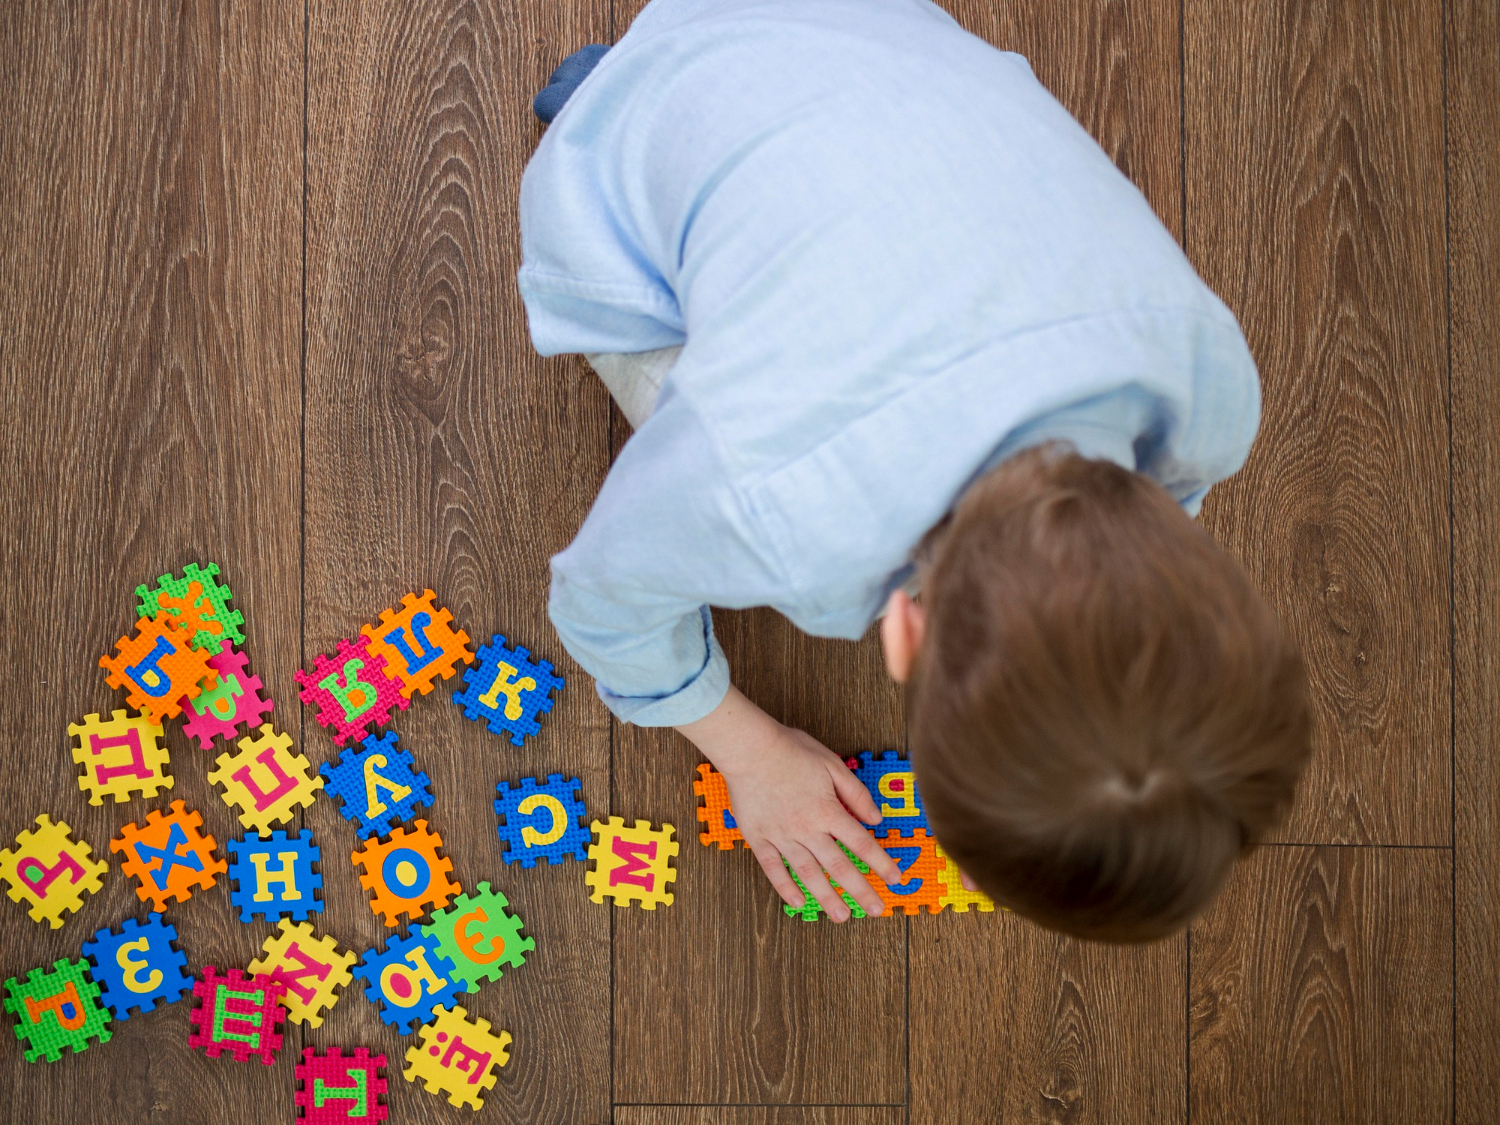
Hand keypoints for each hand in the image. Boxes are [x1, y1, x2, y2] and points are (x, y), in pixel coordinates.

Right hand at [677, 686, 903, 920]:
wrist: (749, 748)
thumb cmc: (790, 750)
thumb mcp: (832, 764)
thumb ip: (855, 793)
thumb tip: (876, 818)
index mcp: (827, 811)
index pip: (861, 844)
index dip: (880, 863)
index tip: (895, 880)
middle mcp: (807, 829)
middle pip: (839, 866)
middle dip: (860, 891)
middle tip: (876, 911)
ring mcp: (781, 836)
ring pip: (808, 873)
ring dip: (827, 897)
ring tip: (842, 917)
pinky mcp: (758, 837)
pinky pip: (773, 868)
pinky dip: (784, 887)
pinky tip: (796, 902)